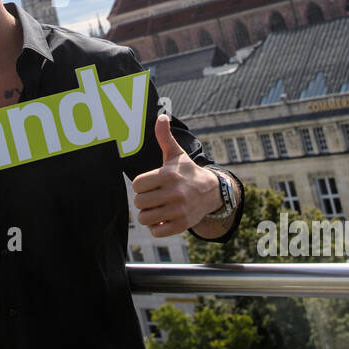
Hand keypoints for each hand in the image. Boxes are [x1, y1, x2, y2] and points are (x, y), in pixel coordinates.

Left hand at [131, 115, 221, 237]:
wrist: (211, 192)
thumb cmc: (187, 172)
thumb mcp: (176, 154)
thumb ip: (164, 137)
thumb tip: (161, 116)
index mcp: (168, 175)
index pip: (137, 184)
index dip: (140, 185)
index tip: (149, 184)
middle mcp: (174, 193)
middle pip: (139, 203)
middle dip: (143, 201)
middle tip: (152, 197)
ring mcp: (179, 210)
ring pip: (145, 219)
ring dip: (148, 215)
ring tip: (156, 209)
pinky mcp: (182, 225)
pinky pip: (157, 232)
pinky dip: (157, 228)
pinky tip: (163, 219)